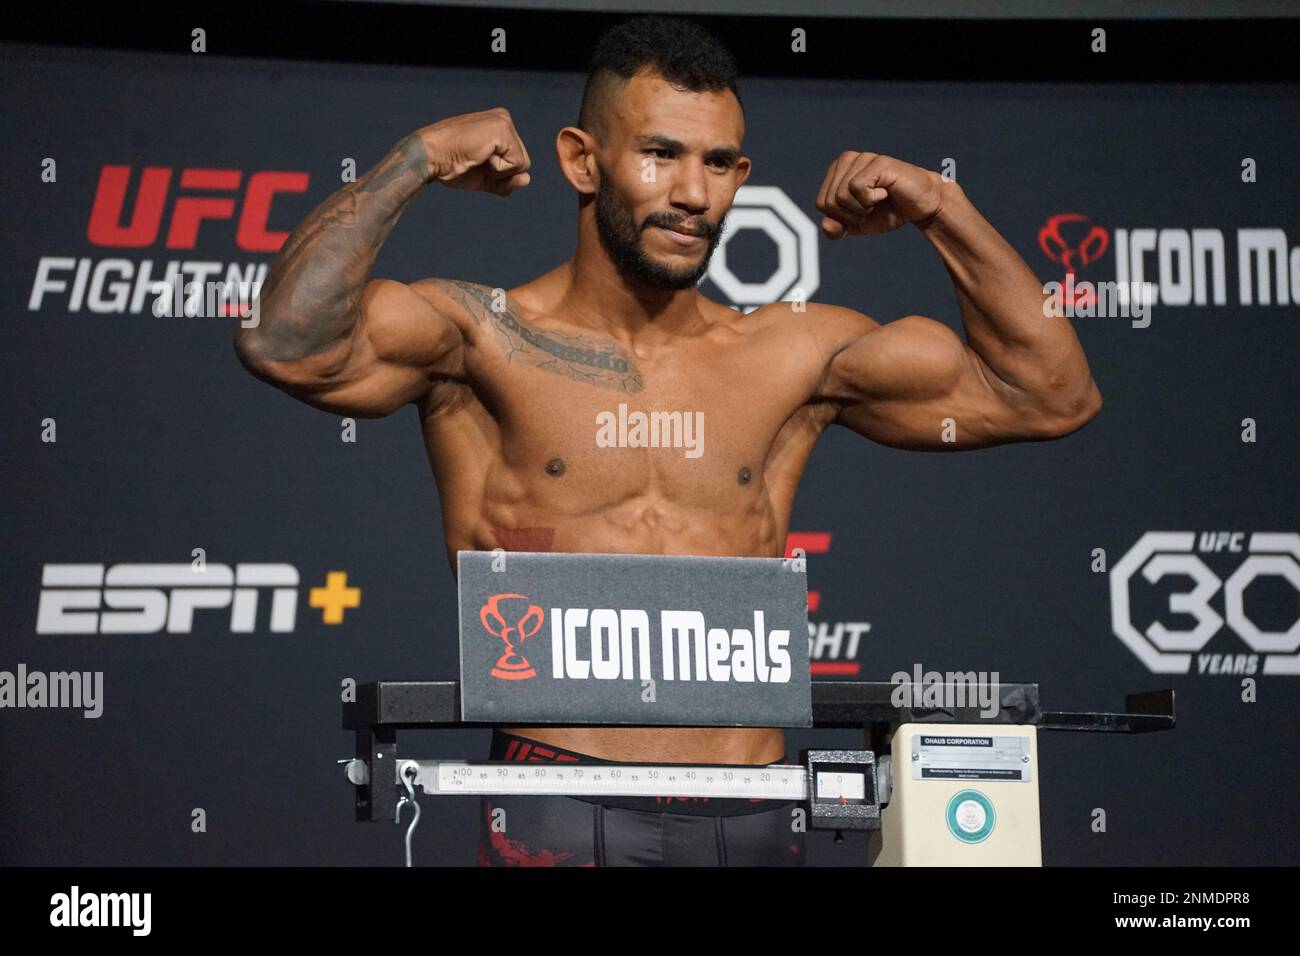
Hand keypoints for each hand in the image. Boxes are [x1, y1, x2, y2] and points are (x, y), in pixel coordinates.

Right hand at [414, 107, 531, 195]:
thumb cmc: (451, 165)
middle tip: (475, 160)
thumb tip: (528, 179)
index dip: (499, 175)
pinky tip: (479, 155)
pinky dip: (497, 170)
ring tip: (476, 157)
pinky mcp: (502, 129)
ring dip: (499, 172)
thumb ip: (507, 181)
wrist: (429, 157)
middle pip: (524, 164)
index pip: (517, 162)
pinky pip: (516, 165)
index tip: (475, 162)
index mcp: (499, 126)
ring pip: (523, 165)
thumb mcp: (484, 178)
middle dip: (502, 174)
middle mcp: (504, 118)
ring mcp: (504, 121)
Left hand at [815, 152, 944, 238]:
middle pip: (829, 201)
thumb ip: (838, 228)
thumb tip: (826, 224)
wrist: (920, 207)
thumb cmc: (888, 211)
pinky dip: (870, 200)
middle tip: (871, 207)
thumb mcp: (857, 225)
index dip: (841, 218)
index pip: (821, 204)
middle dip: (850, 214)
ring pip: (841, 196)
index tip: (861, 211)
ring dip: (861, 208)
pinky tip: (884, 192)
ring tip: (878, 199)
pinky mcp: (877, 162)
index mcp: (837, 172)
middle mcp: (847, 160)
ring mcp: (862, 158)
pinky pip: (857, 188)